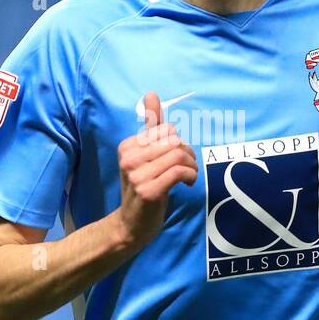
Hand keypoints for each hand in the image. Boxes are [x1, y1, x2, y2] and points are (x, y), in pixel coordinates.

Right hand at [115, 91, 198, 248]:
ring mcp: (137, 175)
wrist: (130, 225)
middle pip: (173, 140)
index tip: (177, 157)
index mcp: (127, 146)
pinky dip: (190, 176)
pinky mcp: (149, 190)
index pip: (164, 128)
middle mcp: (128, 158)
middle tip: (187, 167)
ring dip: (191, 166)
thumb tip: (151, 94)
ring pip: (178, 155)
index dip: (177, 141)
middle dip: (188, 153)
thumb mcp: (145, 155)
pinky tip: (187, 184)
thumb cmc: (143, 187)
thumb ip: (150, 125)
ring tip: (188, 176)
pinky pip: (179, 171)